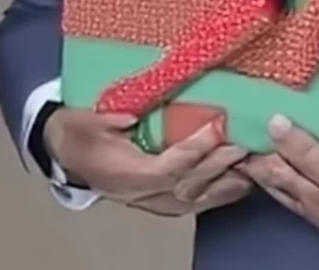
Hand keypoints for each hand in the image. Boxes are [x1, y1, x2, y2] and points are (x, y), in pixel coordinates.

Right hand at [44, 108, 251, 215]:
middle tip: (246, 142)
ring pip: (195, 199)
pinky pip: (193, 203)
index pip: (167, 166)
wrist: (64, 152)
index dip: (195, 149)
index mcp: (125, 173)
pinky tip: (241, 184)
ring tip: (254, 166)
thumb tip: (131, 116)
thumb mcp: (84, 120)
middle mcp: (141, 193)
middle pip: (188, 184)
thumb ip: (107, 119)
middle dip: (219, 165)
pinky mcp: (159, 200)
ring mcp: (151, 201)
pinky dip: (219, 195)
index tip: (218, 125)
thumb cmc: (77, 131)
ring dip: (226, 184)